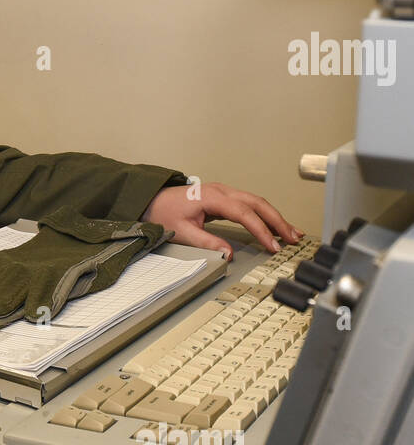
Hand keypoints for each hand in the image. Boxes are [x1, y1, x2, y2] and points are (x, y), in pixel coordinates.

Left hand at [142, 181, 302, 261]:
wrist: (152, 200)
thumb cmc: (164, 213)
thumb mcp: (182, 231)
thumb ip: (207, 242)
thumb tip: (228, 254)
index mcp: (212, 197)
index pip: (244, 213)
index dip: (261, 230)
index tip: (273, 245)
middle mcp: (222, 191)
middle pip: (257, 203)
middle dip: (277, 221)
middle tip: (293, 239)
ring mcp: (224, 192)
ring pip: (257, 202)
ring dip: (275, 217)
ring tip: (292, 233)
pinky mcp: (224, 198)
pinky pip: (250, 205)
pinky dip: (265, 215)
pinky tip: (275, 225)